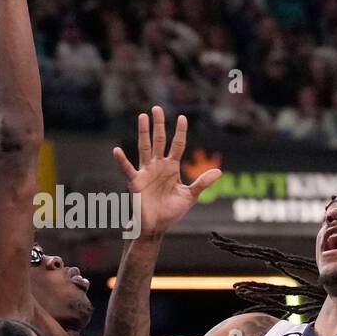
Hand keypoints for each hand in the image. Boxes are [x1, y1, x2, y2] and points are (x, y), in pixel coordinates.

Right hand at [112, 106, 220, 237]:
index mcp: (172, 168)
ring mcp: (146, 172)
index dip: (180, 132)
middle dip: (158, 125)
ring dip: (143, 132)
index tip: (182, 117)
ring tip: (142, 117)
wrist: (156, 227)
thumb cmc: (171, 212)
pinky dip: (122, 160)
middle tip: (156, 108)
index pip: (177, 145)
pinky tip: (117, 150)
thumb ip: (202, 182)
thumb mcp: (190, 196)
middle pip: (159, 141)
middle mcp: (158, 166)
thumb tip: (219, 171)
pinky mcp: (136, 182)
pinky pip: (128, 169)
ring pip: (145, 148)